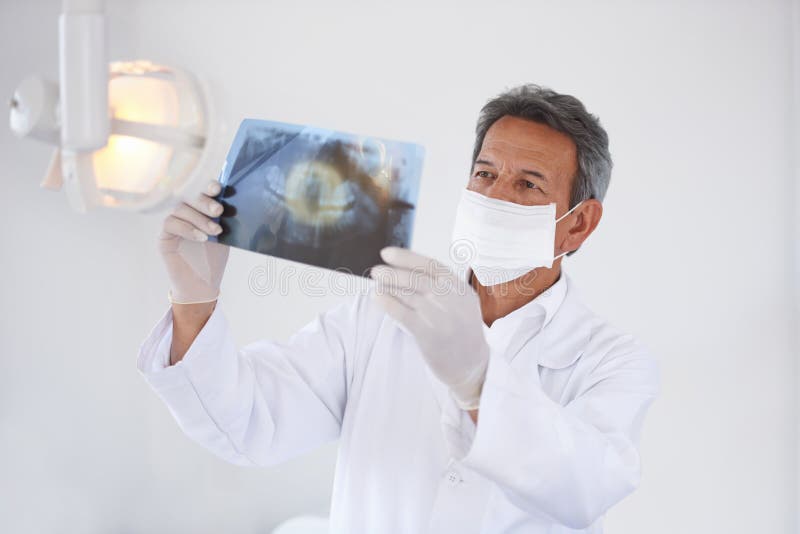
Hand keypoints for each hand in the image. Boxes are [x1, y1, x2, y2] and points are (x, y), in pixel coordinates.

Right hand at [159, 179, 229, 303]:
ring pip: (180, 209)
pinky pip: (171, 224)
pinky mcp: (164, 237)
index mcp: (199, 209)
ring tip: (215, 231)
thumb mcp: (223, 236)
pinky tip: (201, 238)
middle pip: (188, 196)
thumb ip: (223, 218)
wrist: (203, 284)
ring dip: (199, 219)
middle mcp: (184, 213)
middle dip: (204, 201)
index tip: (218, 189)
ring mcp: (172, 223)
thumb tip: (233, 201)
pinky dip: (188, 229)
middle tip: (218, 211)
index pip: (200, 191)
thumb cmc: (213, 258)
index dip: (207, 186)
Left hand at [371, 247, 488, 409]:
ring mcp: (442, 317)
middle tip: (376, 270)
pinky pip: (403, 314)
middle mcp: (453, 300)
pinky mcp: (430, 335)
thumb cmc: (462, 333)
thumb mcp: (462, 304)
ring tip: (375, 284)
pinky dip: (388, 303)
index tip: (388, 254)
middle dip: (393, 272)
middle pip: (417, 279)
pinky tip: (377, 298)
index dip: (407, 257)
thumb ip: (443, 287)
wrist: (473, 366)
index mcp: (462, 289)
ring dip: (388, 286)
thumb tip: (406, 270)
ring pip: (409, 295)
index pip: (432, 266)